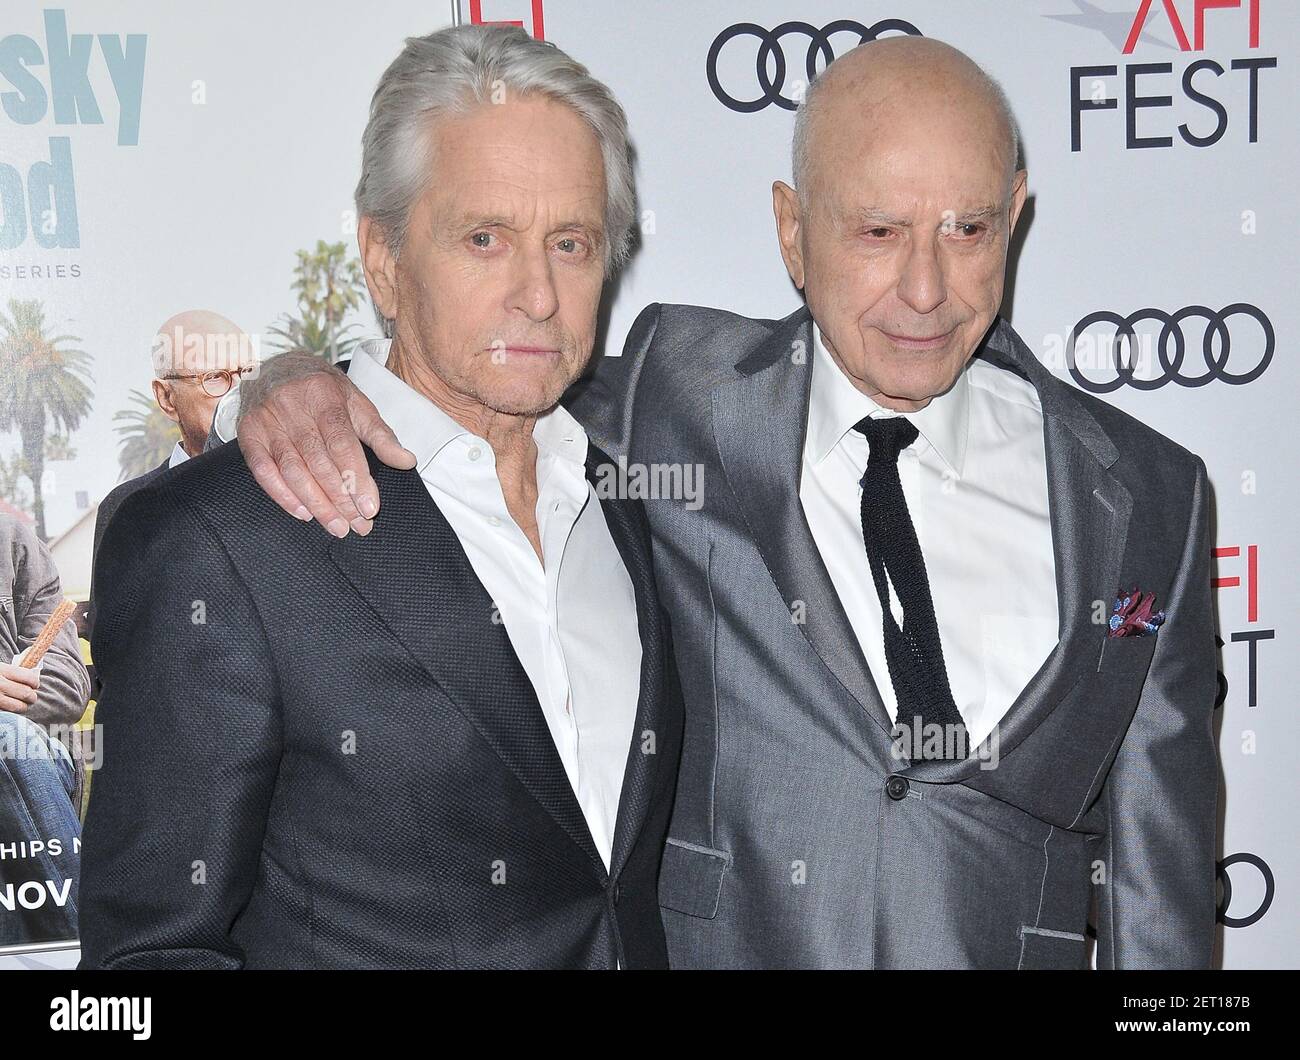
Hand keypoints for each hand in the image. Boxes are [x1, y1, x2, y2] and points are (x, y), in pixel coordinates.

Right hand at [0, 661, 38, 713]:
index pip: (29, 677)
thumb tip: (33, 675)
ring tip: (23, 704)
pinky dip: (11, 712)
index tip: (35, 684)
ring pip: (18, 706)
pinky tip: (10, 707)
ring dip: (23, 706)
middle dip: (32, 696)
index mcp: (2, 670)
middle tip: (31, 697)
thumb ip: (12, 672)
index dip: (35, 682)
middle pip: (26, 693)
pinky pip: (8, 712)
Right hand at [236, 352, 415, 536]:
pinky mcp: (249, 434)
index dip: (356, 478)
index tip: (370, 507)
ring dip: (316, 503)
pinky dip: (282, 495)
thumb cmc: (323, 390)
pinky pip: (263, 470)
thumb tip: (406, 461)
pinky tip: (304, 513)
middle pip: (318, 462)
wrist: (277, 366)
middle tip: (358, 526)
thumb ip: (381, 434)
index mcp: (324, 396)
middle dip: (340, 499)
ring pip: (292, 470)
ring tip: (337, 526)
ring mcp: (267, 421)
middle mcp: (292, 407)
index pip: (342, 444)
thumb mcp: (357, 403)